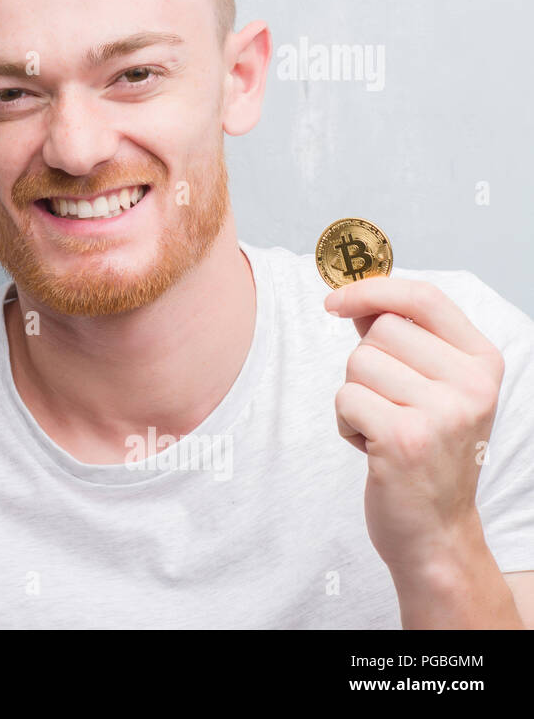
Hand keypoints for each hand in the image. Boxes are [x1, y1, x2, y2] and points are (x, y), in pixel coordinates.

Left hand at [324, 277, 504, 573]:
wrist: (436, 530)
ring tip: (383, 428)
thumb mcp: (434, 388)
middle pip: (380, 331)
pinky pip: (345, 399)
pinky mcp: (404, 439)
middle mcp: (471, 385)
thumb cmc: (426, 451)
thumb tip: (355, 295)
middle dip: (365, 365)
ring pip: (357, 365)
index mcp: (482, 363)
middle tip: (389, 405)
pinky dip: (346, 423)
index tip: (336, 301)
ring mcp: (442, 413)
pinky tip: (372, 448)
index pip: (424, 297)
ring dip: (355, 397)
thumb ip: (403, 339)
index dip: (373, 289)